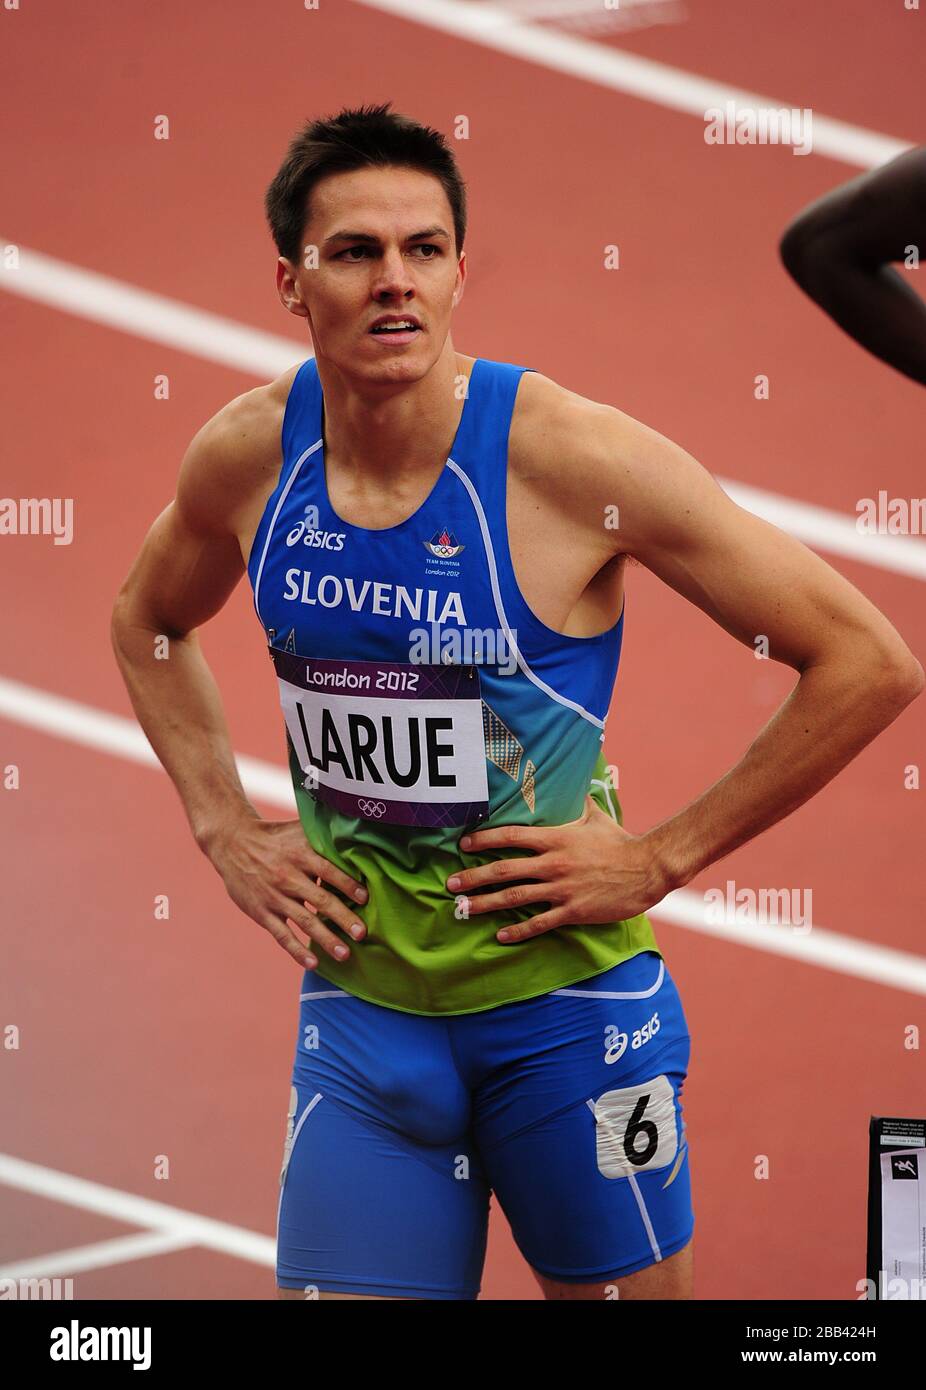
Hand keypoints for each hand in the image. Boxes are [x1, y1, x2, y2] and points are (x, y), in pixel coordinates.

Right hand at [206, 816, 367, 968]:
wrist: (232, 842)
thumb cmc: (274, 836)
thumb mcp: (298, 828)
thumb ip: (324, 833)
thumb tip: (356, 828)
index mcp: (300, 854)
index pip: (328, 871)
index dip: (348, 884)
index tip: (366, 898)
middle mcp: (288, 877)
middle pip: (321, 900)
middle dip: (343, 918)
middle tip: (363, 933)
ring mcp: (274, 897)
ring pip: (304, 921)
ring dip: (325, 939)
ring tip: (344, 954)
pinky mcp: (262, 912)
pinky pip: (282, 935)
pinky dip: (297, 950)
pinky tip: (313, 963)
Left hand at [446, 796, 666, 943]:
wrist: (647, 869)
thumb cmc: (620, 842)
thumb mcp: (595, 817)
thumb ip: (576, 804)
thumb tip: (570, 785)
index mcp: (556, 838)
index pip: (511, 836)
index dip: (483, 840)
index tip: (463, 845)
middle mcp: (553, 863)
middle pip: (504, 870)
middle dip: (473, 877)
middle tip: (450, 884)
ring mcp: (562, 889)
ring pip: (514, 898)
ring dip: (485, 904)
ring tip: (463, 909)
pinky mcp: (573, 911)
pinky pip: (539, 923)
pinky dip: (518, 931)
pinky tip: (500, 936)